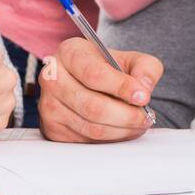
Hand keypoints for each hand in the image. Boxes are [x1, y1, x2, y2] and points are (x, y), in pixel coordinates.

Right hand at [38, 37, 161, 142]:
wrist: (86, 81)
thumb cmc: (107, 68)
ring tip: (138, 123)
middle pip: (92, 106)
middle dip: (126, 115)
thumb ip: (145, 68)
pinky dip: (110, 139)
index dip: (121, 87)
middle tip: (146, 116)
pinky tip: (121, 129)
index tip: (143, 96)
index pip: (93, 74)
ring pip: (91, 128)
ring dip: (121, 130)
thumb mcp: (130, 59)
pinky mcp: (52, 129)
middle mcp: (52, 78)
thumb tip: (144, 88)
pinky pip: (86, 141)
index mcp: (69, 53)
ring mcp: (48, 105)